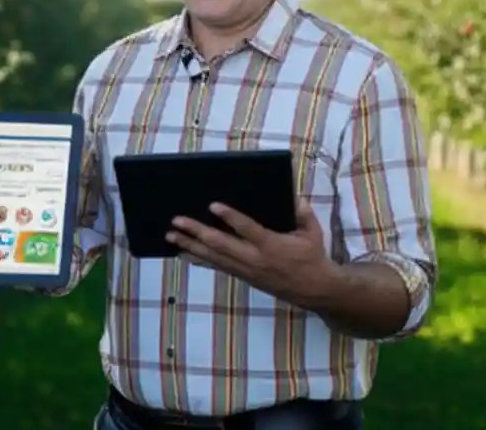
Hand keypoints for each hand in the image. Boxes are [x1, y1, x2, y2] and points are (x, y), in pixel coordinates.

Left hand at [166, 196, 335, 303]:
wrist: (313, 290)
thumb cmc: (312, 257)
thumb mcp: (312, 232)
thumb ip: (302, 213)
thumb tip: (292, 195)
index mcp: (271, 245)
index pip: (247, 229)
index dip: (230, 217)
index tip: (213, 205)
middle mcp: (254, 258)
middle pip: (221, 244)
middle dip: (197, 232)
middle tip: (177, 221)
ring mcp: (246, 270)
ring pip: (214, 256)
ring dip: (191, 245)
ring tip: (171, 236)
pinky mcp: (243, 277)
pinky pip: (218, 266)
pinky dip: (200, 259)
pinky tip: (184, 253)